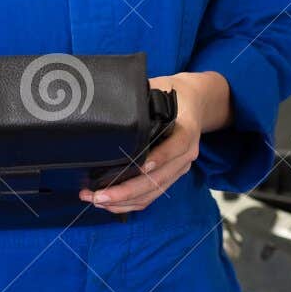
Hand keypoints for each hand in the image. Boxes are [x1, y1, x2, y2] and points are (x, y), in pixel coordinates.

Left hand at [78, 72, 227, 213]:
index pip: (176, 146)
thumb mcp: (161, 88)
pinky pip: (152, 195)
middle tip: (99, 195)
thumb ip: (142, 100)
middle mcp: (186, 154)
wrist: (194, 102)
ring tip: (97, 200)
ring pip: (154, 192)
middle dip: (127, 191)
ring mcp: (180, 167)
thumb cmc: (172, 94)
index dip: (159, 157)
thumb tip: (112, 105)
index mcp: (187, 130)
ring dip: (125, 201)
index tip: (140, 166)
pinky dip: (131, 202)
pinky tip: (110, 203)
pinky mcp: (171, 176)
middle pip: (159, 179)